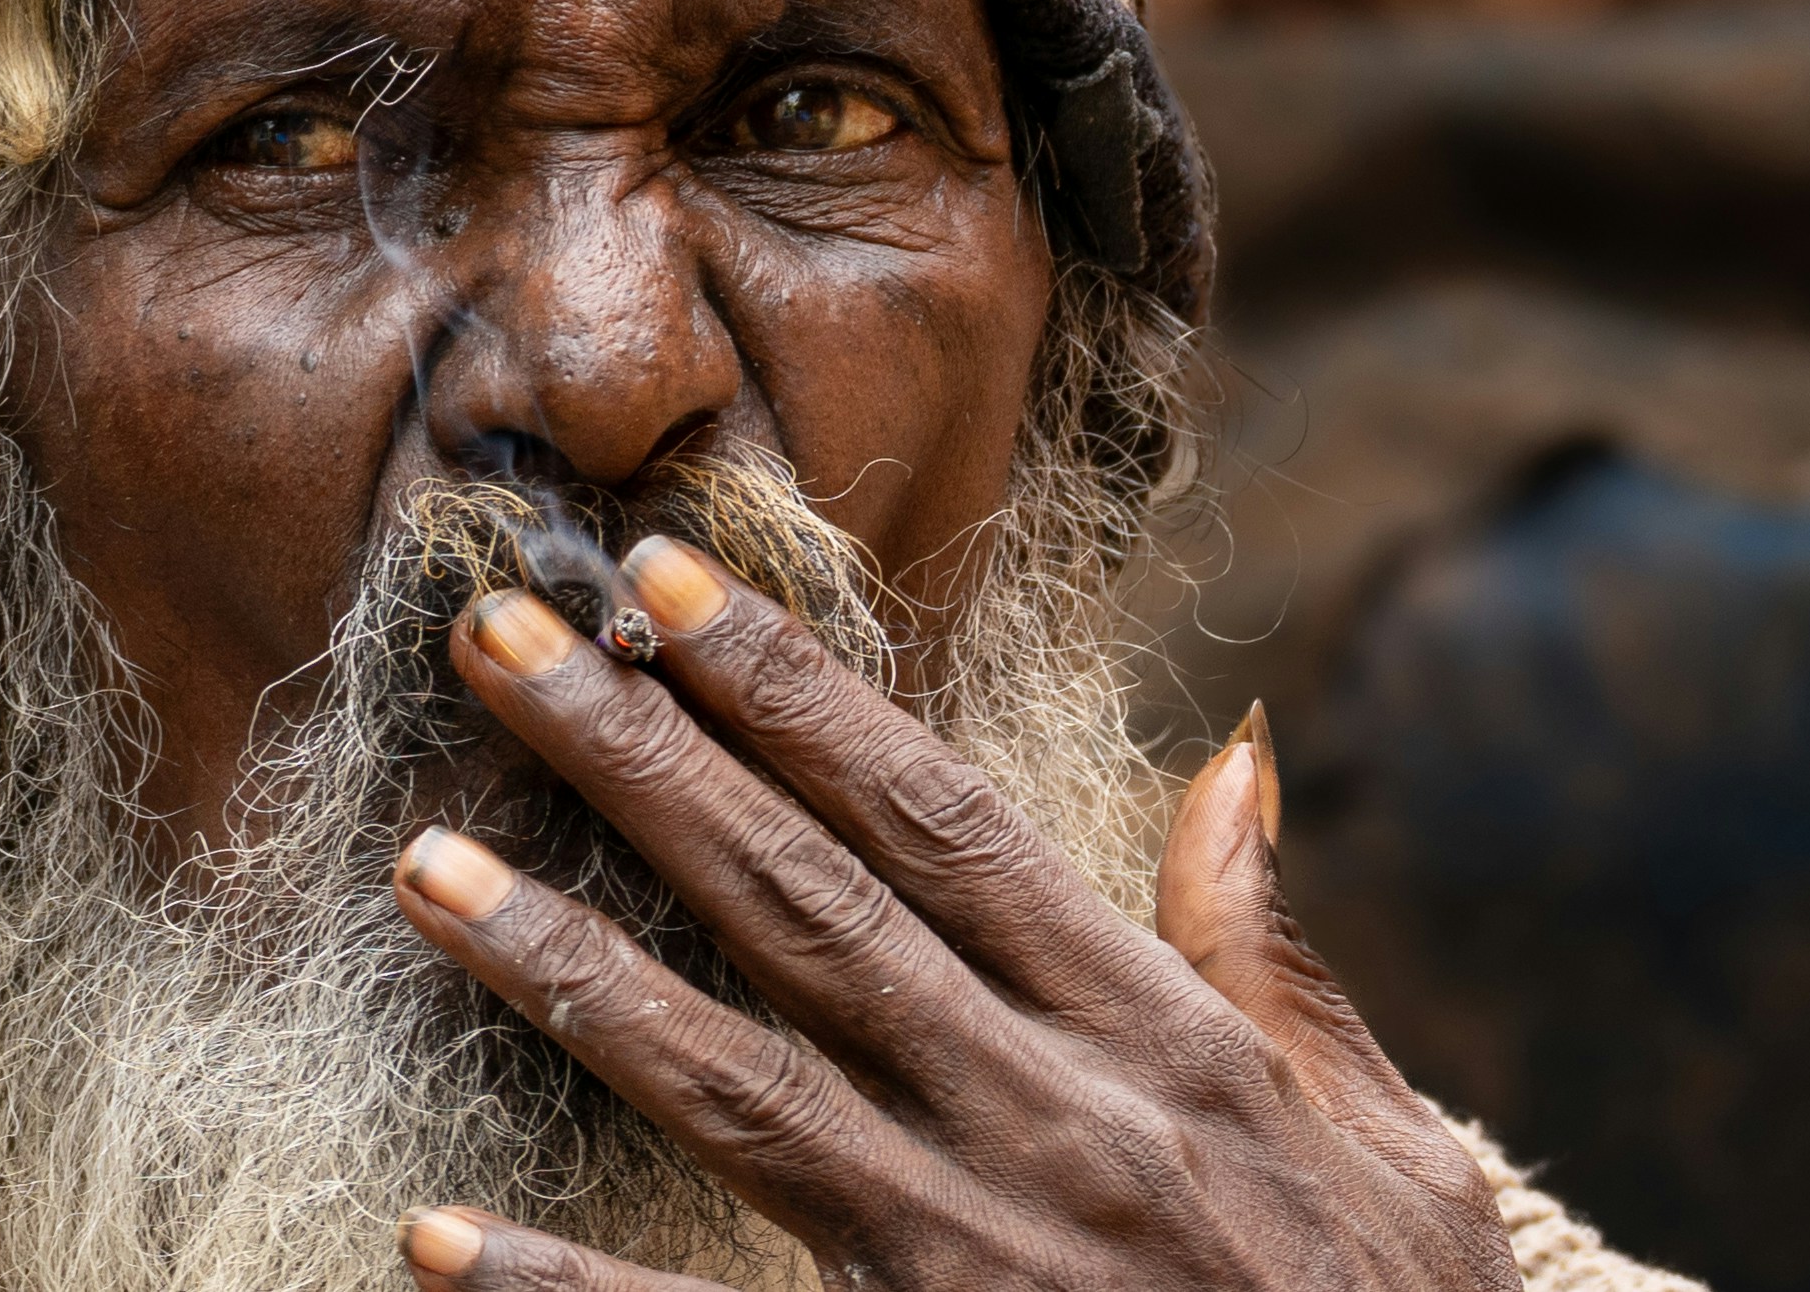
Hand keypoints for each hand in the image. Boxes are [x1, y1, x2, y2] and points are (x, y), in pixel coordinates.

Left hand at [390, 537, 1519, 1291]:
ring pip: (734, 1087)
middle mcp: (1053, 1128)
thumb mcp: (1385, 1141)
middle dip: (639, 763)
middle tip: (491, 642)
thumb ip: (1273, 949)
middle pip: (806, 909)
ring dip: (565, 970)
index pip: (941, 820)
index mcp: (1160, 1042)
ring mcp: (972, 1269)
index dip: (795, 692)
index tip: (664, 585)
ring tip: (423, 870)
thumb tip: (1228, 748)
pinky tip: (434, 1240)